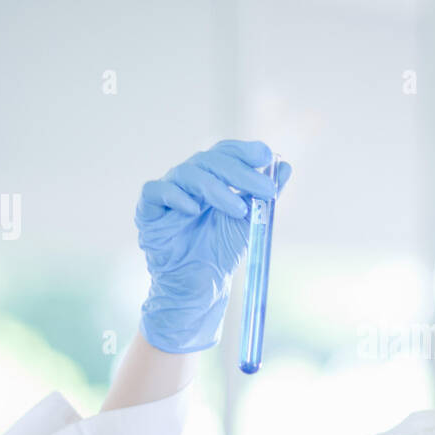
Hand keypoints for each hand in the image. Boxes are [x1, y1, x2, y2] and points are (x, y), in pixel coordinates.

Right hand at [136, 139, 290, 353]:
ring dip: (216, 188)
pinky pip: (155, 191)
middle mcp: (190, 178)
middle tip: (265, 190)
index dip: (245, 150)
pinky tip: (194, 211)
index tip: (267, 157)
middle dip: (241, 173)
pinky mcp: (148, 209)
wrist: (201, 283)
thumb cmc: (222, 249)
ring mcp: (168, 191)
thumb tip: (285, 166)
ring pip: (187, 173)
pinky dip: (175, 196)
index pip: (226, 152)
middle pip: (210, 160)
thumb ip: (265, 196)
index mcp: (213, 176)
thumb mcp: (250, 220)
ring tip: (239, 209)